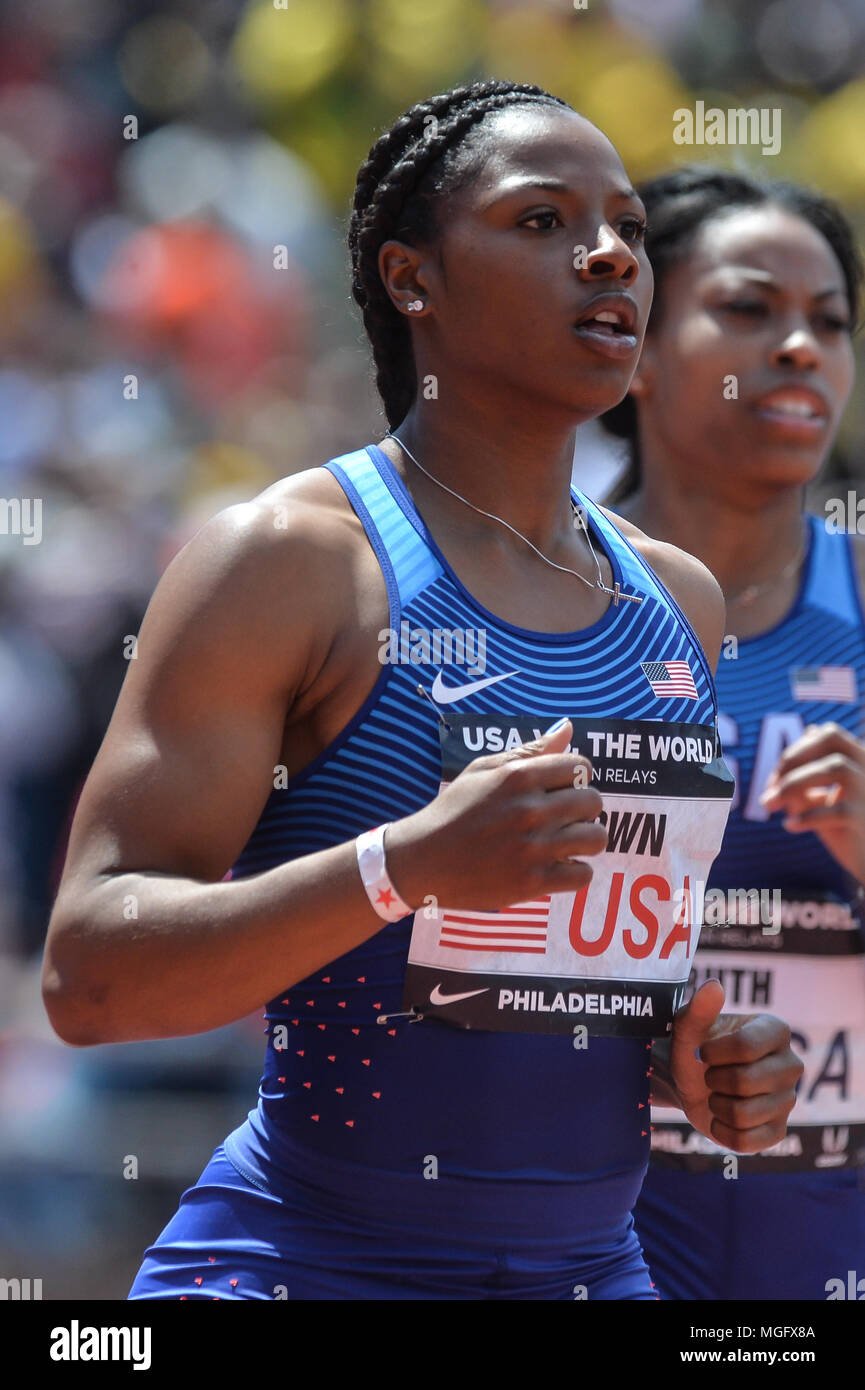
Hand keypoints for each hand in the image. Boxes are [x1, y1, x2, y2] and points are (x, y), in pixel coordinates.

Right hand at [386, 718, 607, 910]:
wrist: (422, 860)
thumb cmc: (453, 811)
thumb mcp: (483, 770)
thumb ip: (529, 750)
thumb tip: (567, 728)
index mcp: (518, 777)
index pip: (581, 767)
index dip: (576, 778)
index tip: (561, 790)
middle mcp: (530, 810)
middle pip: (593, 802)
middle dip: (584, 808)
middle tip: (564, 818)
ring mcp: (533, 848)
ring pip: (596, 838)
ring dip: (586, 839)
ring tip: (567, 842)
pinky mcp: (532, 882)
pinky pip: (583, 875)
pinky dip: (577, 871)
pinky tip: (559, 866)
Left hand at [667, 980, 801, 1152]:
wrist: (690, 1083)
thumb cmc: (694, 1048)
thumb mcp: (689, 1027)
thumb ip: (699, 1008)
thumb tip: (714, 986)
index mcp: (776, 1030)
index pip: (746, 1047)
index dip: (714, 1054)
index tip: (703, 1052)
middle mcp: (791, 1064)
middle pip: (745, 1082)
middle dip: (714, 1080)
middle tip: (710, 1075)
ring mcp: (788, 1100)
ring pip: (744, 1114)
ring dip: (716, 1106)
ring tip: (716, 1095)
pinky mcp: (778, 1131)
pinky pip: (747, 1141)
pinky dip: (723, 1131)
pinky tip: (721, 1118)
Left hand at [759, 723, 864, 882]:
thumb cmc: (847, 833)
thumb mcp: (822, 802)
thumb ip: (807, 779)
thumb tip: (792, 753)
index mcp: (860, 762)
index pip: (826, 735)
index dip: (794, 752)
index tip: (773, 781)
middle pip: (832, 737)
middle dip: (793, 757)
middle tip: (770, 788)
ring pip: (836, 766)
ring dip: (794, 783)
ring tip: (769, 804)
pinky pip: (838, 810)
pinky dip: (808, 816)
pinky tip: (789, 825)